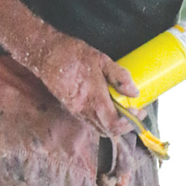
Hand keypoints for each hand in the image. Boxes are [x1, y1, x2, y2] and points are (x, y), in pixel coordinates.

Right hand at [27, 32, 142, 136]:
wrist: (46, 54)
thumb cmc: (73, 54)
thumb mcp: (102, 60)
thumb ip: (119, 76)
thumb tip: (134, 92)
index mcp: (93, 98)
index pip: (114, 123)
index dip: (130, 122)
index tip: (139, 111)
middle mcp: (83, 109)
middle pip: (108, 131)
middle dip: (125, 126)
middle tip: (134, 113)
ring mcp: (75, 111)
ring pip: (99, 128)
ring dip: (114, 124)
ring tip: (124, 110)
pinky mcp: (71, 108)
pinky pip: (90, 121)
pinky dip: (103, 119)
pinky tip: (109, 106)